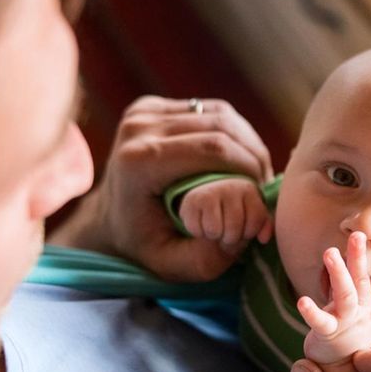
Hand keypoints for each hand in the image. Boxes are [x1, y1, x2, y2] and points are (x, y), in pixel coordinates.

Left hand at [49, 96, 273, 280]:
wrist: (105, 223)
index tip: (262, 196)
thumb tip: (251, 229)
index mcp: (139, 161)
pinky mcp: (151, 106)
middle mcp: (138, 127)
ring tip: (255, 175)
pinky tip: (237, 160)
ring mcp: (143, 112)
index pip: (215, 149)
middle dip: (253, 156)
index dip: (249, 168)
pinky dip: (232, 133)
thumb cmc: (142, 248)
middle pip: (221, 126)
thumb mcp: (172, 265)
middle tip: (265, 187)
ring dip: (247, 143)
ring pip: (220, 114)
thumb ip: (211, 256)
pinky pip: (208, 110)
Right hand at [178, 177, 273, 253]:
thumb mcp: (251, 216)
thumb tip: (264, 238)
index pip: (254, 223)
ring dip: (213, 236)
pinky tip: (200, 222)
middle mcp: (230, 187)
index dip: (247, 234)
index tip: (242, 229)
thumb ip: (263, 226)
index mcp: (249, 191)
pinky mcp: (191, 200)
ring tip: (214, 227)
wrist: (202, 197)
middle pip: (234, 229)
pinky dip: (198, 232)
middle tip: (225, 230)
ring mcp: (210, 192)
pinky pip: (196, 230)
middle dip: (229, 238)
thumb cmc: (231, 212)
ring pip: (215, 231)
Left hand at [297, 232, 370, 367]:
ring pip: (346, 296)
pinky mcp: (329, 334)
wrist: (342, 369)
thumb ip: (350, 286)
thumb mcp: (355, 309)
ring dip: (339, 273)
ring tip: (329, 252)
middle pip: (362, 281)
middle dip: (359, 258)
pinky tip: (302, 301)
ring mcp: (347, 322)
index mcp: (369, 305)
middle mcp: (362, 312)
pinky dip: (312, 312)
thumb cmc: (347, 334)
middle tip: (357, 235)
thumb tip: (340, 258)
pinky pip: (321, 322)